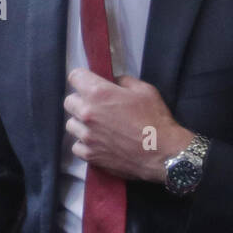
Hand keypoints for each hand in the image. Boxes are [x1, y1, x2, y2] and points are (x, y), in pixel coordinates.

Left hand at [64, 69, 192, 181]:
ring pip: (71, 124)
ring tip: (98, 127)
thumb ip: (123, 81)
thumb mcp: (144, 90)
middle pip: (69, 101)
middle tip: (96, 106)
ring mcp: (86, 136)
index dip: (82, 78)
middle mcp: (87, 113)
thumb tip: (113, 81)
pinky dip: (85, 144)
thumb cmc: (155, 119)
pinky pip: (76, 146)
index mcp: (99, 93)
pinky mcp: (89, 154)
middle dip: (80, 101)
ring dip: (81, 123)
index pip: (75, 77)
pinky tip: (98, 142)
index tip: (88, 83)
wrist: (163, 153)